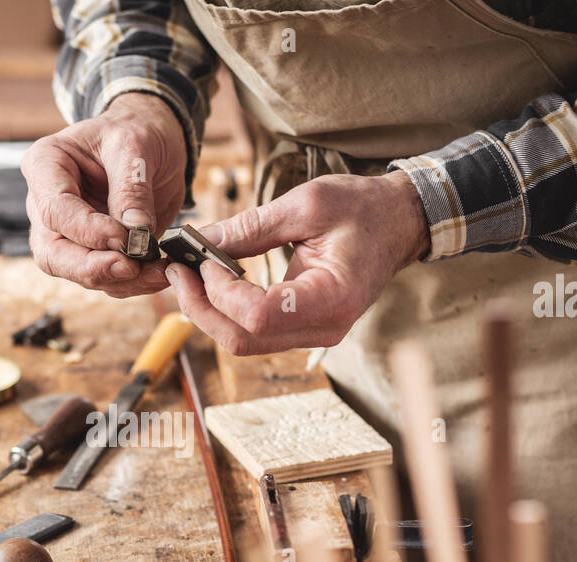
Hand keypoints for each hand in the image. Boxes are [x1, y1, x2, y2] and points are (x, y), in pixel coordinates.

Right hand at [22, 93, 186, 297]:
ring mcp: (67, 232)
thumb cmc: (136, 130)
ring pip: (77, 272)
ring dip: (118, 280)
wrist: (153, 140)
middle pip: (53, 253)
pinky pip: (105, 278)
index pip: (55, 210)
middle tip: (130, 269)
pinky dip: (132, 282)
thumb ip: (132, 188)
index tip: (125, 237)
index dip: (88, 231)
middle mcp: (47, 204)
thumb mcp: (136, 144)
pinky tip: (159, 273)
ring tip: (158, 271)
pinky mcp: (92, 251)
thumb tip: (135, 232)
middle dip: (92, 268)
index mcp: (45, 166)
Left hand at [165, 172, 429, 354]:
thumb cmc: (361, 208)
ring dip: (208, 312)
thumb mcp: (307, 204)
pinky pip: (254, 332)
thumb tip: (200, 240)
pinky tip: (211, 283)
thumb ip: (252, 227)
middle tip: (178, 271)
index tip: (202, 260)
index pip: (258, 316)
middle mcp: (323, 328)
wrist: (398, 222)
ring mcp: (313, 334)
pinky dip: (225, 311)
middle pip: (243, 340)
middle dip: (201, 308)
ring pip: (243, 342)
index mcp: (332, 299)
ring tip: (188, 274)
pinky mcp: (302, 328)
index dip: (221, 292)